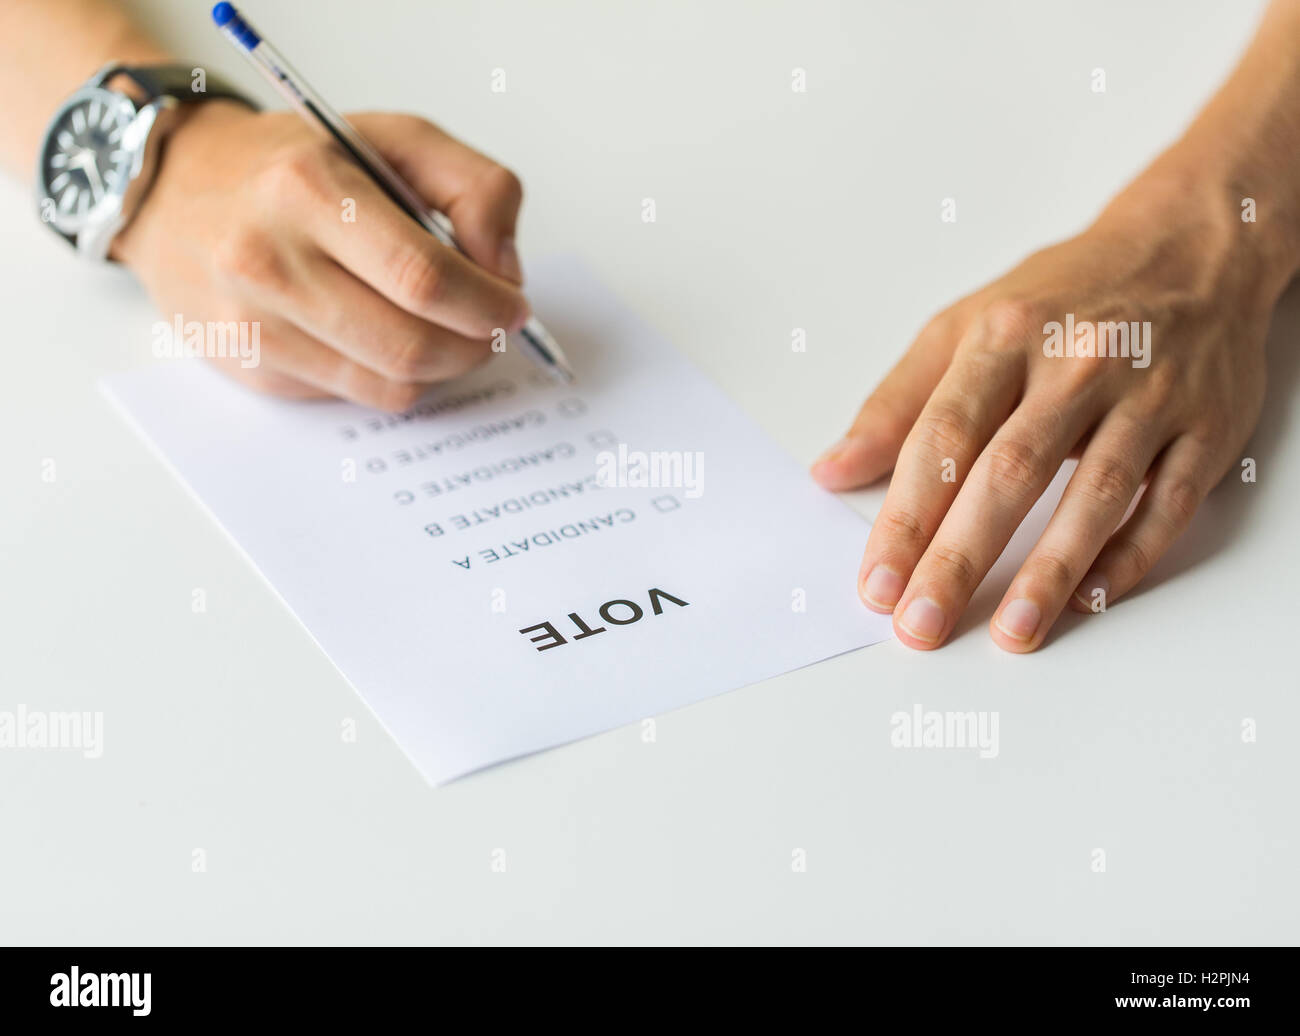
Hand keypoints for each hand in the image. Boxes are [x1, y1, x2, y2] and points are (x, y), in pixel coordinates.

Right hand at [113, 103, 529, 410]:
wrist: (174, 192)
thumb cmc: (295, 166)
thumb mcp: (393, 139)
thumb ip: (473, 187)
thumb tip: (503, 268)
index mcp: (308, 187)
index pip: (424, 277)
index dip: (486, 304)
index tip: (514, 306)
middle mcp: (269, 258)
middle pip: (413, 344)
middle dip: (474, 345)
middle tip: (491, 328)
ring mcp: (254, 323)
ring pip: (392, 383)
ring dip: (444, 368)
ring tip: (450, 332)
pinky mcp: (252, 368)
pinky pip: (358, 395)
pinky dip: (396, 377)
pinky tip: (392, 339)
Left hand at [812, 172, 1295, 651]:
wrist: (1190, 247)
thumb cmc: (1061, 298)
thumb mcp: (964, 325)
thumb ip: (896, 403)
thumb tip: (834, 470)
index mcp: (1004, 337)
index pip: (943, 439)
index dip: (906, 517)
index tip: (878, 581)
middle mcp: (1077, 363)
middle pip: (1009, 474)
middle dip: (960, 559)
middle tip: (921, 625)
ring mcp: (1149, 395)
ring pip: (1095, 494)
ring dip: (1049, 571)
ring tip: (1010, 632)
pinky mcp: (1205, 427)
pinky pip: (1166, 502)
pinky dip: (1131, 555)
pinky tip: (1091, 599)